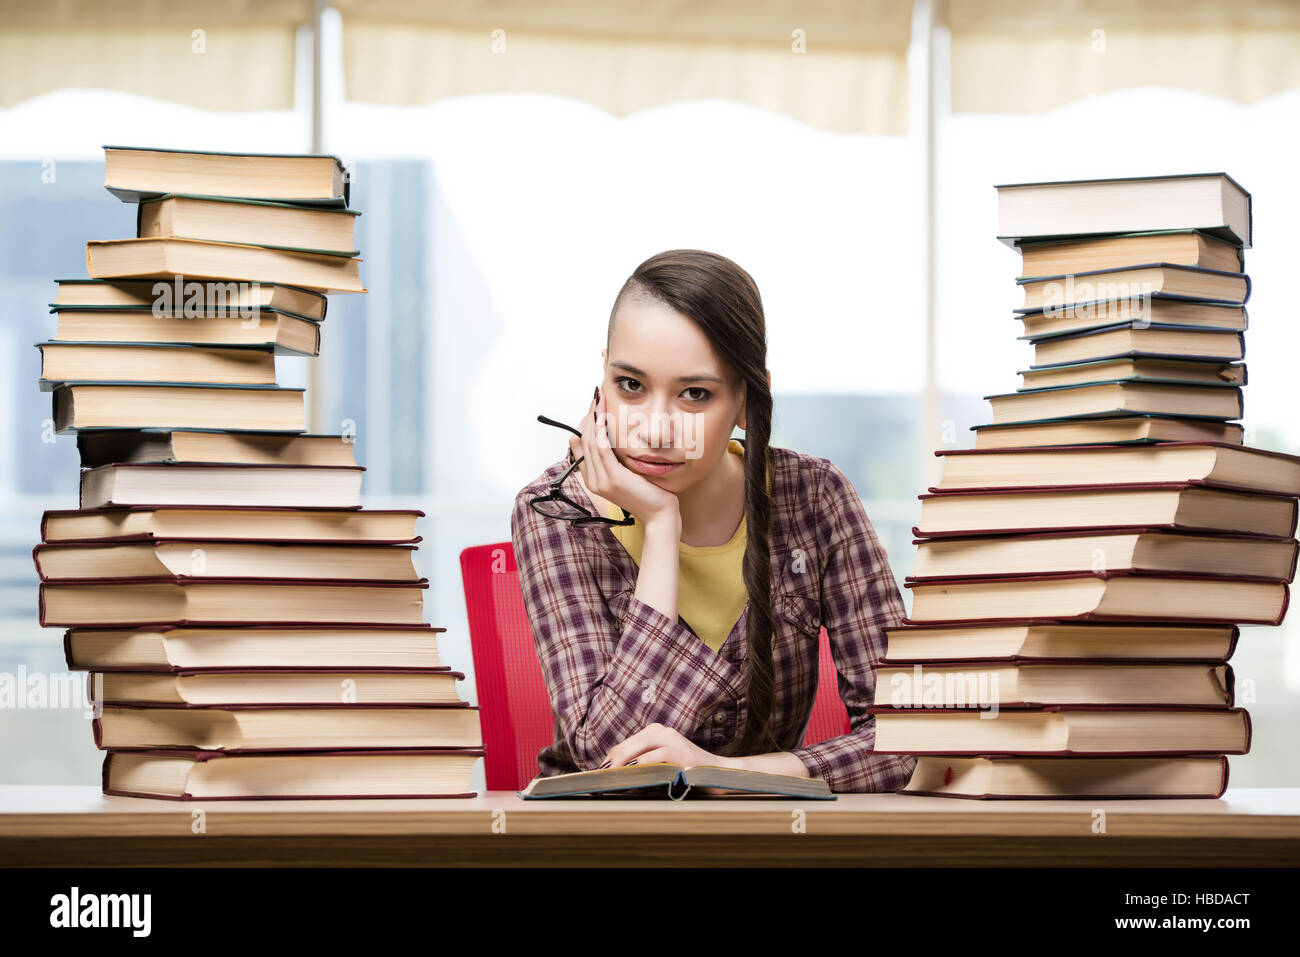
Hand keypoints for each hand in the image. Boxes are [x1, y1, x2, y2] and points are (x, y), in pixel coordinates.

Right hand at [570, 386, 679, 525]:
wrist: (659, 515)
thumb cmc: (649, 493)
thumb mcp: (628, 472)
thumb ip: (616, 458)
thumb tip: (613, 437)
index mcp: (592, 478)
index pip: (580, 444)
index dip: (585, 422)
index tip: (595, 405)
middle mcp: (592, 480)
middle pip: (583, 439)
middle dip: (590, 415)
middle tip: (597, 396)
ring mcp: (601, 481)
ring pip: (590, 441)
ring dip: (594, 417)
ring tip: (600, 399)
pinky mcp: (613, 479)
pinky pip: (602, 449)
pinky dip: (601, 430)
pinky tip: (604, 416)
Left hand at [603, 721, 733, 776]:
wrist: (718, 773)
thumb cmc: (687, 772)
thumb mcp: (661, 764)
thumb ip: (642, 764)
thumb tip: (616, 774)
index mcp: (655, 732)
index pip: (624, 744)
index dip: (610, 759)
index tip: (599, 774)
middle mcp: (662, 731)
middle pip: (628, 744)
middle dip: (612, 760)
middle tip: (600, 776)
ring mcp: (672, 739)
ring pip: (640, 745)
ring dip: (623, 760)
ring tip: (611, 773)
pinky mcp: (681, 751)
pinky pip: (657, 754)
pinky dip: (642, 762)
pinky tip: (632, 769)